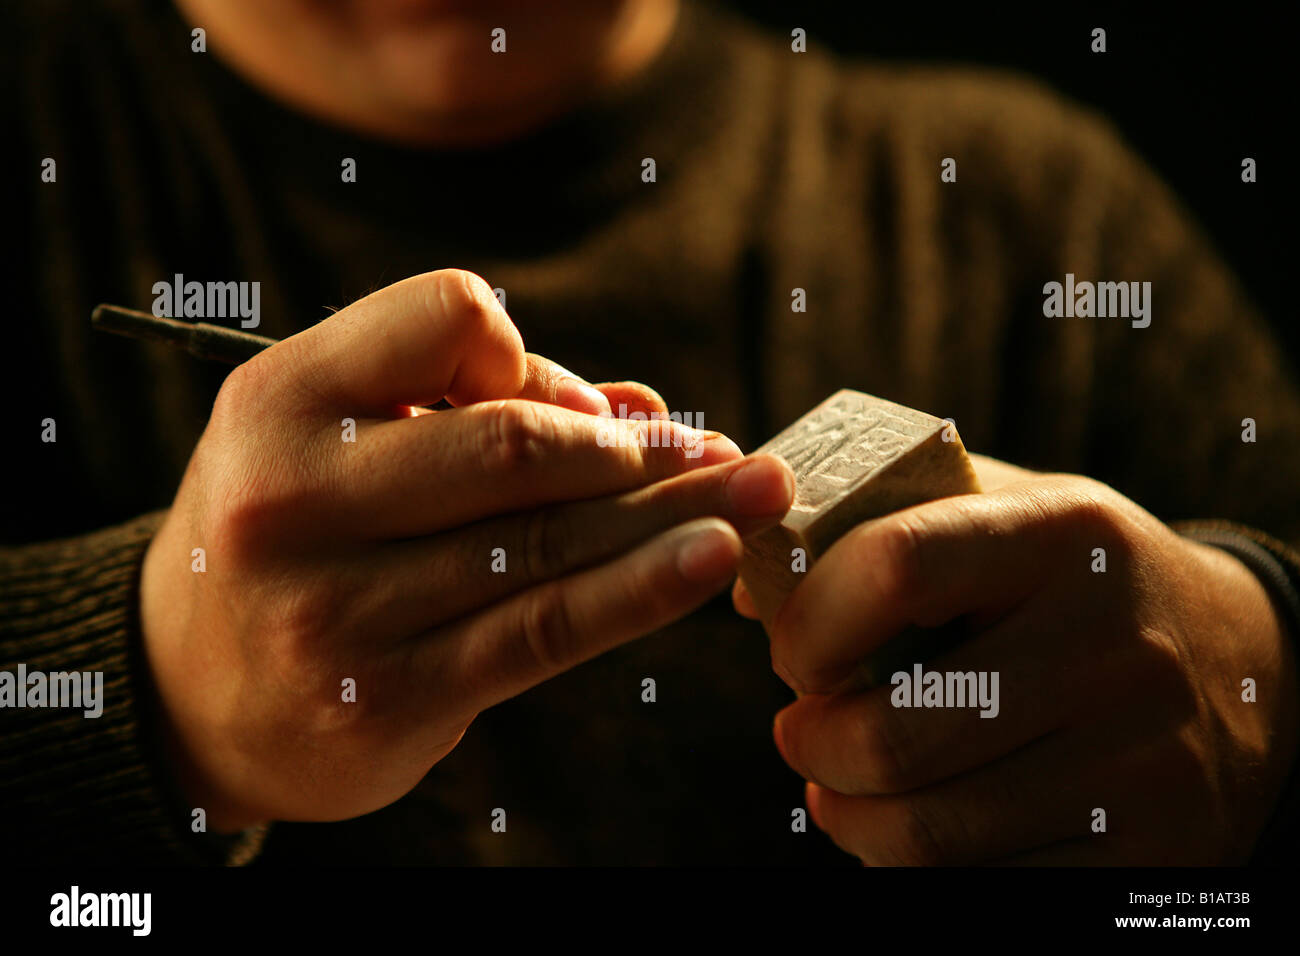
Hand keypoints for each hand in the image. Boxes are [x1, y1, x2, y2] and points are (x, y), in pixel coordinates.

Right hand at [140, 269, 794, 830]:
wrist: (190, 689)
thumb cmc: (295, 531)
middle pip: (515, 442)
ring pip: (547, 540)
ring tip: (763, 491)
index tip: (578, 407)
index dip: (530, 353)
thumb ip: (477, 407)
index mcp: (279, 399)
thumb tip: (643, 408)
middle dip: (640, 446)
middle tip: (724, 450)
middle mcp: (295, 498)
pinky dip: (641, 589)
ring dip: (676, 511)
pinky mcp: (389, 695)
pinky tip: (711, 559)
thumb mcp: (336, 438)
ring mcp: (337, 606)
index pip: (447, 318)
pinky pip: (543, 629)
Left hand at [741, 454, 1298, 862]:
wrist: (1244, 660)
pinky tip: (901, 830)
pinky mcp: (1155, 847)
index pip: (894, 566)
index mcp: (1064, 534)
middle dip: (813, 743)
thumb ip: (881, 526)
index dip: (809, 621)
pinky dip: (913, 871)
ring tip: (831, 787)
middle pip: (899, 731)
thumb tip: (746, 588)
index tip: (791, 649)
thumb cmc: (1076, 579)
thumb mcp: (1006, 514)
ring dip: (847, 818)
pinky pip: (987, 887)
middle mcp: (1114, 643)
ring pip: (932, 831)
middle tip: (797, 728)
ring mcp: (1144, 756)